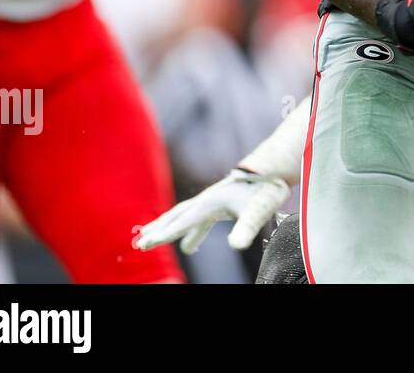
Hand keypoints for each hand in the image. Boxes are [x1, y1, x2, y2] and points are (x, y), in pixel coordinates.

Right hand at [136, 169, 290, 253]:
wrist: (274, 168)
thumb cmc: (266, 188)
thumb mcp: (259, 210)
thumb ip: (247, 227)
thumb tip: (236, 246)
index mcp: (211, 202)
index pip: (183, 222)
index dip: (164, 234)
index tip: (146, 244)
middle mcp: (206, 200)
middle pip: (176, 217)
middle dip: (158, 230)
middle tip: (139, 244)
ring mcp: (211, 201)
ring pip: (183, 216)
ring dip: (167, 228)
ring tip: (150, 239)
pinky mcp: (219, 204)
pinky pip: (196, 220)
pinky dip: (187, 231)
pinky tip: (189, 245)